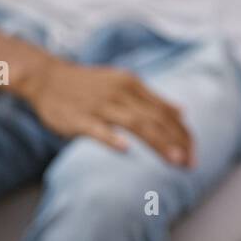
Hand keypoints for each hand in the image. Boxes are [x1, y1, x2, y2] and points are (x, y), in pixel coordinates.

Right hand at [18, 58, 193, 166]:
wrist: (47, 77)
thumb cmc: (90, 85)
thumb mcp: (125, 84)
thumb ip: (153, 99)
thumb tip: (182, 112)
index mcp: (134, 86)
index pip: (166, 112)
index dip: (182, 133)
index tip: (194, 153)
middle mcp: (121, 93)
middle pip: (156, 119)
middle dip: (176, 141)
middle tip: (191, 163)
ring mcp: (100, 105)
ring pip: (134, 123)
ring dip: (157, 142)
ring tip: (174, 160)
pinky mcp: (78, 118)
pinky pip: (97, 128)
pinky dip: (111, 137)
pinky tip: (125, 149)